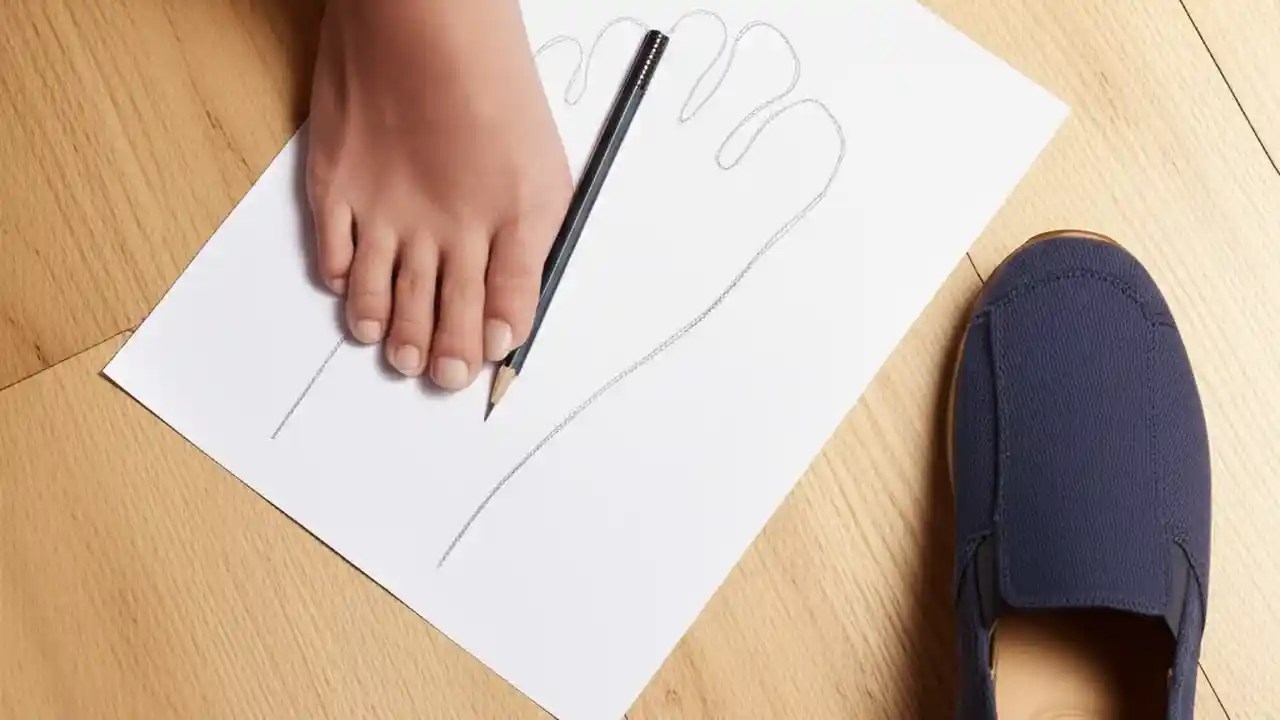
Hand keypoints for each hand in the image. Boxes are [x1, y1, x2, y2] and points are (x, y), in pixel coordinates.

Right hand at [306, 0, 571, 389]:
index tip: (486, 359)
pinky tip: (350, 292)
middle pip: (445, 311)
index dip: (493, 341)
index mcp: (509, 219)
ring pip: (386, 295)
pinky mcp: (337, 186)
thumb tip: (511, 306)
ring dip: (391, 329)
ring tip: (394, 351)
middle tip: (437, 375)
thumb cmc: (491, 78)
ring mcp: (386, 211)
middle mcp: (447, 228)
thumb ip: (530, 240)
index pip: (505, 306)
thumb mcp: (544, 162)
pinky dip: (343, 281)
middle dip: (444, 353)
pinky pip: (336, 254)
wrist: (423, 17)